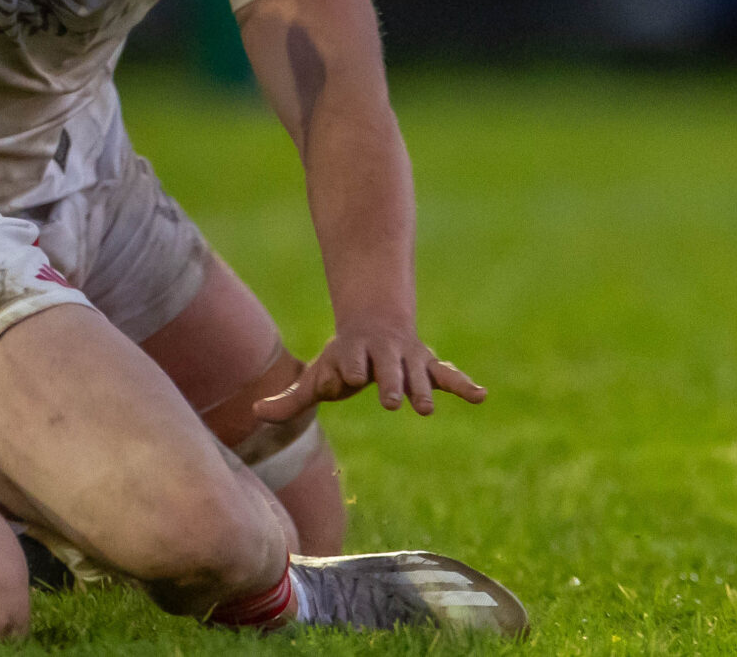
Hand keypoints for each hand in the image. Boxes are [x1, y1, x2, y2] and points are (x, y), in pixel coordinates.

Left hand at [254, 324, 484, 418]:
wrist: (375, 323)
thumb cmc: (342, 358)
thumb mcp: (317, 375)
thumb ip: (291, 398)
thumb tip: (256, 414)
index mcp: (353, 353)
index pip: (349, 363)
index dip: (346, 369)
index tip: (345, 376)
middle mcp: (383, 354)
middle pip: (387, 369)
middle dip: (390, 383)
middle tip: (391, 402)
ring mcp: (409, 359)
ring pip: (418, 373)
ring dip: (422, 389)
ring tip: (426, 409)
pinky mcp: (429, 367)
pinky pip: (449, 376)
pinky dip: (464, 385)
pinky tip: (481, 396)